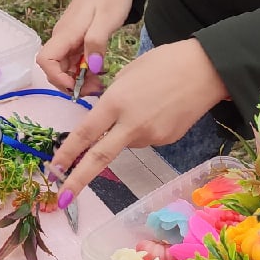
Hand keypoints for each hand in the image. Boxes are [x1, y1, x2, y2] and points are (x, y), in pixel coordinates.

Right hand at [37, 0, 132, 95]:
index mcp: (66, 33)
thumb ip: (97, 43)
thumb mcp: (107, 19)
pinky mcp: (77, 38)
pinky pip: (74, 60)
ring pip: (65, 66)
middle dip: (71, 83)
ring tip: (100, 83)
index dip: (57, 78)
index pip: (45, 60)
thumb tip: (91, 68)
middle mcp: (63, 37)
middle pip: (54, 68)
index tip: (77, 86)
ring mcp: (69, 38)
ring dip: (79, 79)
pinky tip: (99, 71)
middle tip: (96, 89)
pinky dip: (84, 70)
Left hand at [48, 39, 228, 200]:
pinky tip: (159, 110)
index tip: (53, 170)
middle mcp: (131, 125)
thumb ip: (112, 100)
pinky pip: (146, 138)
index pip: (84, 134)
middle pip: (99, 158)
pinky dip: (143, 129)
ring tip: (145, 103)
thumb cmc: (163, 62)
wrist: (207, 69)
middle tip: (63, 198)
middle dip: (78, 180)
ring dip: (124, 132)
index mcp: (116, 103)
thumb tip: (107, 120)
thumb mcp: (127, 74)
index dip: (66, 154)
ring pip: (126, 142)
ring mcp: (152, 136)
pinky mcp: (168, 141)